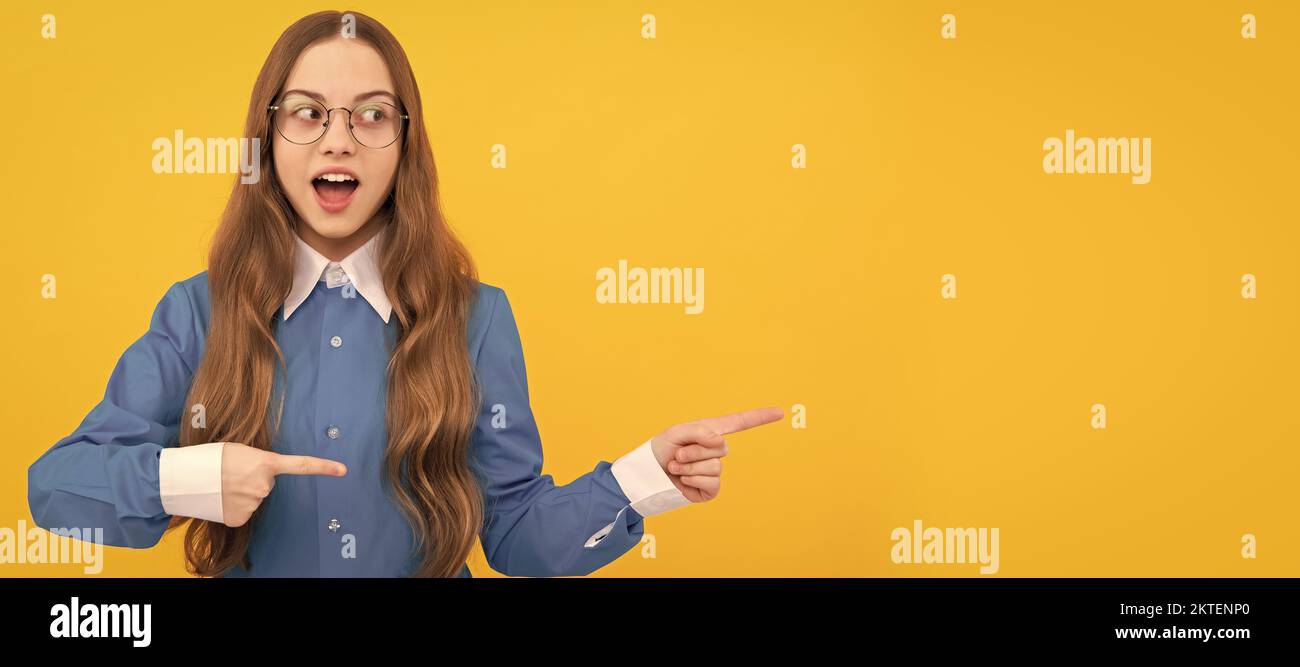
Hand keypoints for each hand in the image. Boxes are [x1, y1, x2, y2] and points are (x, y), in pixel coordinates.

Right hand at [219, 442, 346, 526]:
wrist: (183, 478)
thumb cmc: (210, 457)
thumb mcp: (239, 450)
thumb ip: (258, 463)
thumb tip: (262, 476)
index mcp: (266, 463)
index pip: (301, 465)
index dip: (324, 467)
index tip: (343, 470)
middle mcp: (263, 486)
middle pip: (266, 484)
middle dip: (253, 479)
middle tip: (232, 473)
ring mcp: (252, 504)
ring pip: (254, 498)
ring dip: (241, 492)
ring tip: (222, 484)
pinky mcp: (239, 519)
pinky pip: (243, 512)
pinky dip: (233, 506)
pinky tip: (221, 498)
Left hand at [649, 406, 783, 502]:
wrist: (647, 475)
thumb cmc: (660, 450)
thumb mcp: (677, 432)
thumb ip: (700, 432)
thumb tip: (722, 442)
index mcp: (710, 432)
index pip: (740, 422)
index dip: (761, 417)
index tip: (781, 412)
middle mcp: (715, 451)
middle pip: (720, 447)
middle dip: (694, 451)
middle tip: (677, 455)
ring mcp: (714, 471)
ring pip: (714, 466)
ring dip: (689, 467)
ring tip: (675, 467)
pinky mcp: (710, 489)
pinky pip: (712, 482)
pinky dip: (692, 479)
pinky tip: (682, 480)